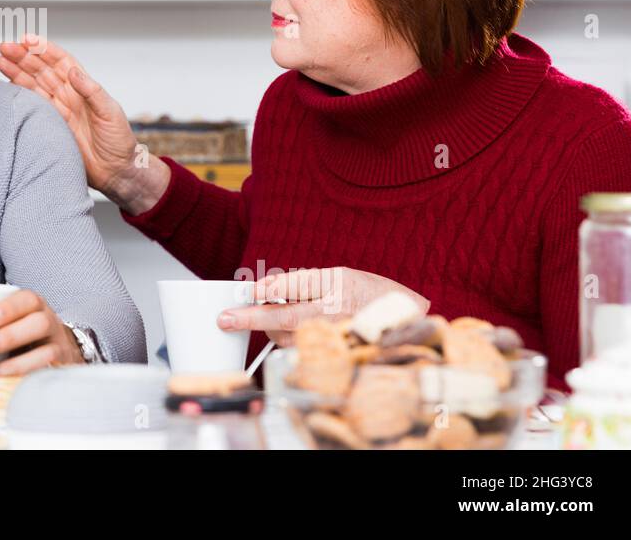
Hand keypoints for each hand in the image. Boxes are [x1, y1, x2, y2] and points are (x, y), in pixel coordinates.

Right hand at [0, 35, 167, 211]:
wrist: (116, 172)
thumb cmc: (119, 142)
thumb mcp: (110, 112)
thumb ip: (92, 91)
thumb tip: (74, 72)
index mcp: (84, 88)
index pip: (61, 62)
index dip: (44, 50)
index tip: (28, 40)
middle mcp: (69, 96)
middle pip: (42, 71)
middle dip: (23, 57)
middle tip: (5, 47)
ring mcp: (58, 110)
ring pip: (33, 85)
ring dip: (16, 72)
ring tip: (0, 61)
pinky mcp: (51, 126)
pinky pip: (32, 105)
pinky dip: (19, 94)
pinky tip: (8, 84)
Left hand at [0, 288, 85, 376]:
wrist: (53, 352)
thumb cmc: (18, 335)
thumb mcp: (8, 319)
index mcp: (34, 306)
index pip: (27, 300)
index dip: (8, 309)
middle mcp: (50, 322)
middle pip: (40, 323)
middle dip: (10, 336)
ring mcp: (58, 347)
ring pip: (47, 351)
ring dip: (17, 363)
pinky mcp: (60, 370)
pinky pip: (47, 376)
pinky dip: (25, 380)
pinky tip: (4, 385)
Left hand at [217, 267, 430, 347]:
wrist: (403, 320)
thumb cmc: (367, 293)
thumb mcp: (337, 276)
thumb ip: (302, 283)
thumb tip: (265, 291)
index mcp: (338, 284)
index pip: (298, 286)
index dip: (269, 289)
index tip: (247, 292)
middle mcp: (337, 311)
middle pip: (288, 317)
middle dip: (252, 318)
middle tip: (226, 319)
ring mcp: (336, 336)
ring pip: (289, 337)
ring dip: (268, 329)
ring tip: (261, 318)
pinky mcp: (334, 354)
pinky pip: (301, 351)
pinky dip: (285, 341)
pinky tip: (280, 332)